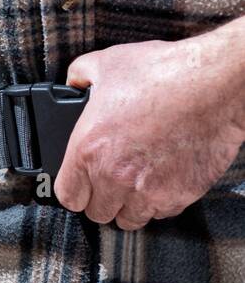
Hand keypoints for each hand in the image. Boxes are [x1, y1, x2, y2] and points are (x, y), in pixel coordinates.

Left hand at [55, 27, 244, 229]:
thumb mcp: (106, 63)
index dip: (73, 190)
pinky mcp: (180, 195)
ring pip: (129, 219)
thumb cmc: (163, 73)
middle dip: (100, 199)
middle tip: (109, 183)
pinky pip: (161, 213)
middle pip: (97, 213)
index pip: (68, 196)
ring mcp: (149, 190)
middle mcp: (114, 176)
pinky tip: (161, 181)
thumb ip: (80, 75)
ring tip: (134, 185)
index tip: (80, 184)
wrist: (215, 84)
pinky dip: (159, 203)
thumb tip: (73, 81)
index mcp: (88, 149)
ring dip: (128, 206)